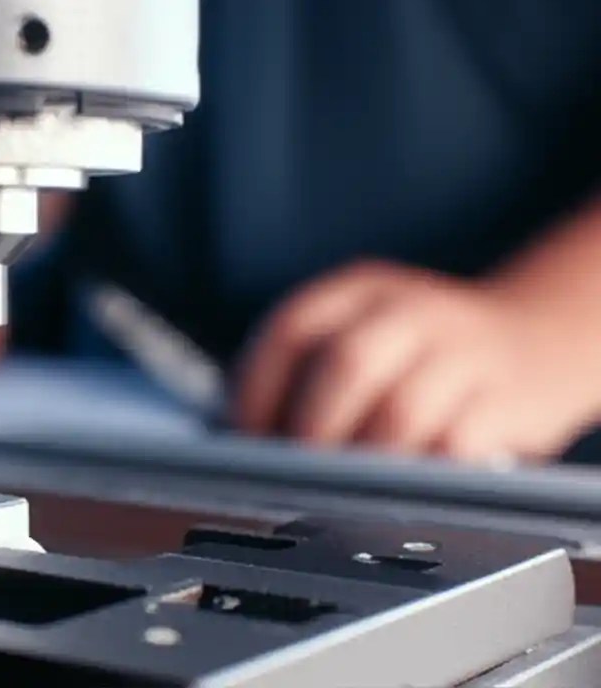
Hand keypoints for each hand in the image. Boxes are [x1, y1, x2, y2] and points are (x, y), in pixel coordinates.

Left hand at [234, 260, 600, 463]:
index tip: (243, 435)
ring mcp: (464, 351)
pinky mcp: (505, 400)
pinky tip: (401, 486)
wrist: (539, 338)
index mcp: (361, 290)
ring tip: (342, 488)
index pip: (293, 326)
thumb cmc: (421, 356)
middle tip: (294, 470)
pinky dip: (417, 472)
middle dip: (309, 429)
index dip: (256, 386)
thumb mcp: (364, 335)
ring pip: (401, 410)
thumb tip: (238, 441)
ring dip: (361, 460)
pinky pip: (454, 445)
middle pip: (346, 363)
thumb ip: (305, 374)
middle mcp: (412, 309)